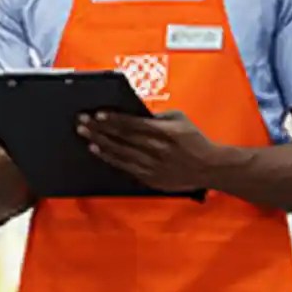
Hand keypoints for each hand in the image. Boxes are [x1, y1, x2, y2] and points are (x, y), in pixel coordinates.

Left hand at [77, 110, 219, 192]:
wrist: (209, 168)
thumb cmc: (194, 140)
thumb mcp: (180, 119)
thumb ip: (157, 116)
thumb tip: (133, 113)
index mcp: (166, 132)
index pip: (134, 124)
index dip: (114, 119)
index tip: (97, 114)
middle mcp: (158, 150)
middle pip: (123, 138)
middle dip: (100, 129)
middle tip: (82, 122)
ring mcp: (153, 166)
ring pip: (121, 154)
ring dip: (101, 144)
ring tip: (85, 135)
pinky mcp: (150, 178)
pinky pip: (125, 167)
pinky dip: (110, 158)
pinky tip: (98, 151)